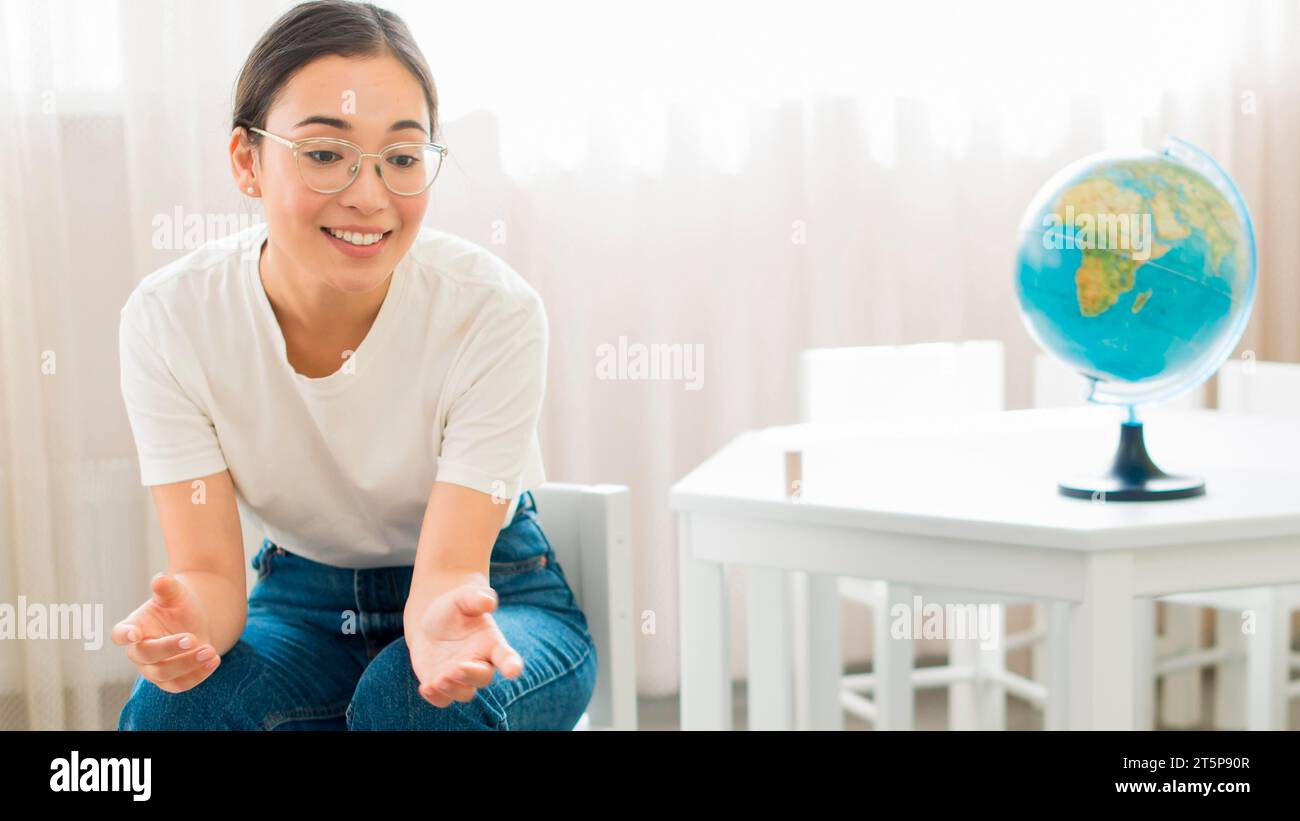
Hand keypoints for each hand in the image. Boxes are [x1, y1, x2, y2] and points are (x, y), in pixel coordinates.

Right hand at [112, 572, 219, 693]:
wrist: (195, 623)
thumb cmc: (178, 606)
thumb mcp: (176, 594)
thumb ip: (167, 587)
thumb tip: (160, 578)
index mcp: (134, 627)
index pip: (120, 634)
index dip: (125, 635)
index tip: (135, 633)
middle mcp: (139, 651)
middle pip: (145, 655)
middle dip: (168, 648)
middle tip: (192, 639)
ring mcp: (153, 668)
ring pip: (162, 674)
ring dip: (186, 664)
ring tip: (210, 650)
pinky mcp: (170, 681)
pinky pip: (180, 685)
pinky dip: (198, 675)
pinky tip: (214, 660)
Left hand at [405, 577, 523, 707]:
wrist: (432, 621)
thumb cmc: (455, 608)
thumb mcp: (464, 597)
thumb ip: (477, 598)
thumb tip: (488, 602)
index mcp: (492, 645)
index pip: (507, 658)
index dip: (511, 665)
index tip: (512, 671)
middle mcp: (479, 664)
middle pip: (482, 678)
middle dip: (471, 675)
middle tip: (457, 668)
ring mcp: (460, 678)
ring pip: (463, 693)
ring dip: (453, 689)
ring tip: (439, 680)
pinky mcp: (441, 685)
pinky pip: (442, 699)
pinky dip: (435, 697)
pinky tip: (426, 687)